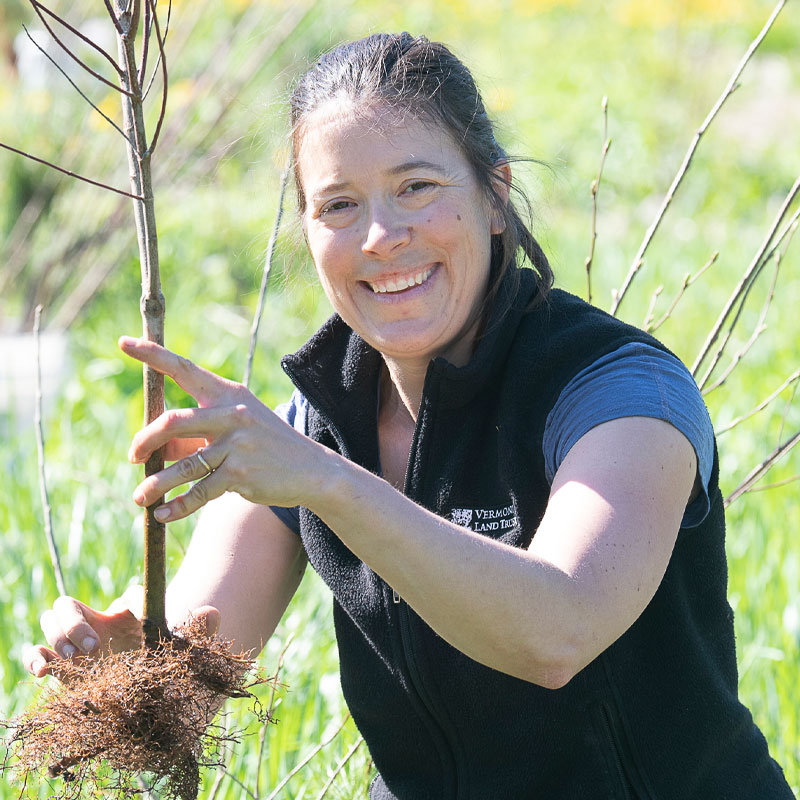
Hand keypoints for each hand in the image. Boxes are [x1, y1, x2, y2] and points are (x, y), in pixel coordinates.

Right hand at [22, 585, 220, 678]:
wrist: (148, 699)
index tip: (140, 619)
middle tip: (94, 647)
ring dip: (57, 637)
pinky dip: (35, 658)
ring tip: (76, 661)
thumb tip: (212, 612)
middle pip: (69, 605)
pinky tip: (43, 671)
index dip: (133, 601)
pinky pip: (38, 655)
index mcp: (131, 615)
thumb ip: (198, 630)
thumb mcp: (182, 649)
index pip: (129, 595)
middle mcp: (100, 624)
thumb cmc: (163, 667)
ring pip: (50, 623)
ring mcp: (77, 646)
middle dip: (74, 622)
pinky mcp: (63, 669)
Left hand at [120, 336, 326, 521]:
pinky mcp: (240, 474)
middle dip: (144, 440)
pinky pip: (199, 491)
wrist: (312, 470)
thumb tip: (156, 450)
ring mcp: (237, 444)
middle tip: (132, 456)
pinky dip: (178, 505)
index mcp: (229, 394)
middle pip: (172, 422)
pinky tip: (163, 514)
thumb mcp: (236, 429)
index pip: (184, 369)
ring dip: (155, 483)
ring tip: (139, 497)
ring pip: (182, 465)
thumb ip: (197, 435)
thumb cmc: (266, 446)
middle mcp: (232, 414)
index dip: (151, 355)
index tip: (123, 342)